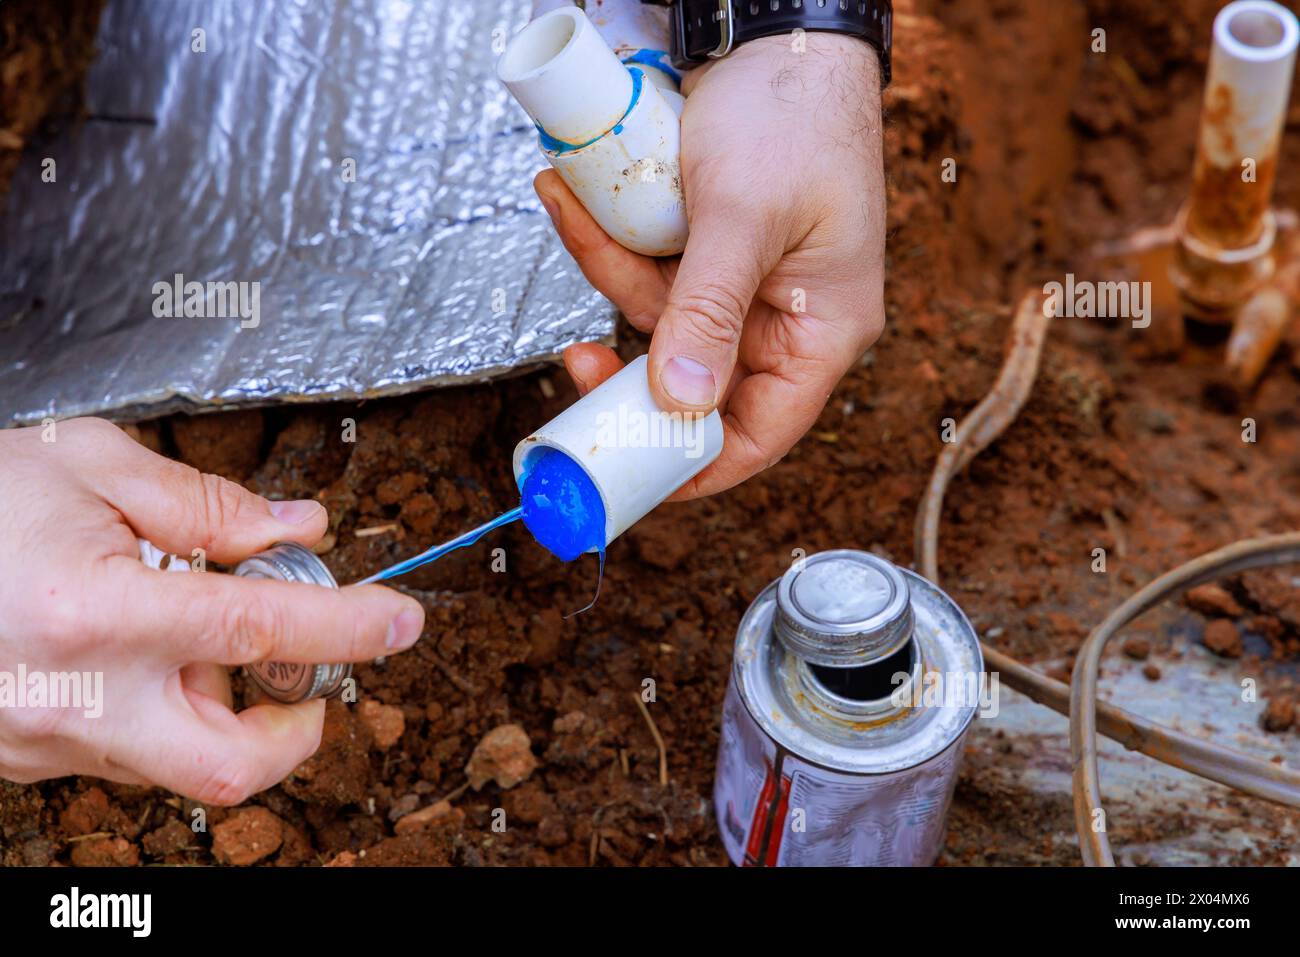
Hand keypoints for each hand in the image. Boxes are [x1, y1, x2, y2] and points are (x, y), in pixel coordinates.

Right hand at [0, 418, 423, 803]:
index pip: (261, 630)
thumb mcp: (87, 464)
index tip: (401, 620)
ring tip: (186, 629)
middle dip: (293, 734)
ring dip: (217, 706)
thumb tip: (297, 526)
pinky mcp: (27, 759)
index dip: (349, 625)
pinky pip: (125, 750)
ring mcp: (45, 742)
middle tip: (307, 680)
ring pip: (177, 760)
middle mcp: (74, 697)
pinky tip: (133, 650)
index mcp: (95, 612)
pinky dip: (159, 708)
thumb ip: (205, 503)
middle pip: (229, 766)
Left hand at [536, 32, 884, 497]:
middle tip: (575, 363)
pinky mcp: (707, 252)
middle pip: (697, 383)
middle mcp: (784, 320)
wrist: (776, 30)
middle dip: (631, 365)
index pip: (759, 433)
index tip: (628, 471)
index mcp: (821, 331)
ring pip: (661, 321)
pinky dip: (614, 241)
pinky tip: (574, 198)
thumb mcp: (743, 217)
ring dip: (610, 272)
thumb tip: (677, 404)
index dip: (694, 465)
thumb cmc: (792, 113)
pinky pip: (652, 272)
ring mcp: (742, 287)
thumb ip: (706, 311)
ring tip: (567, 203)